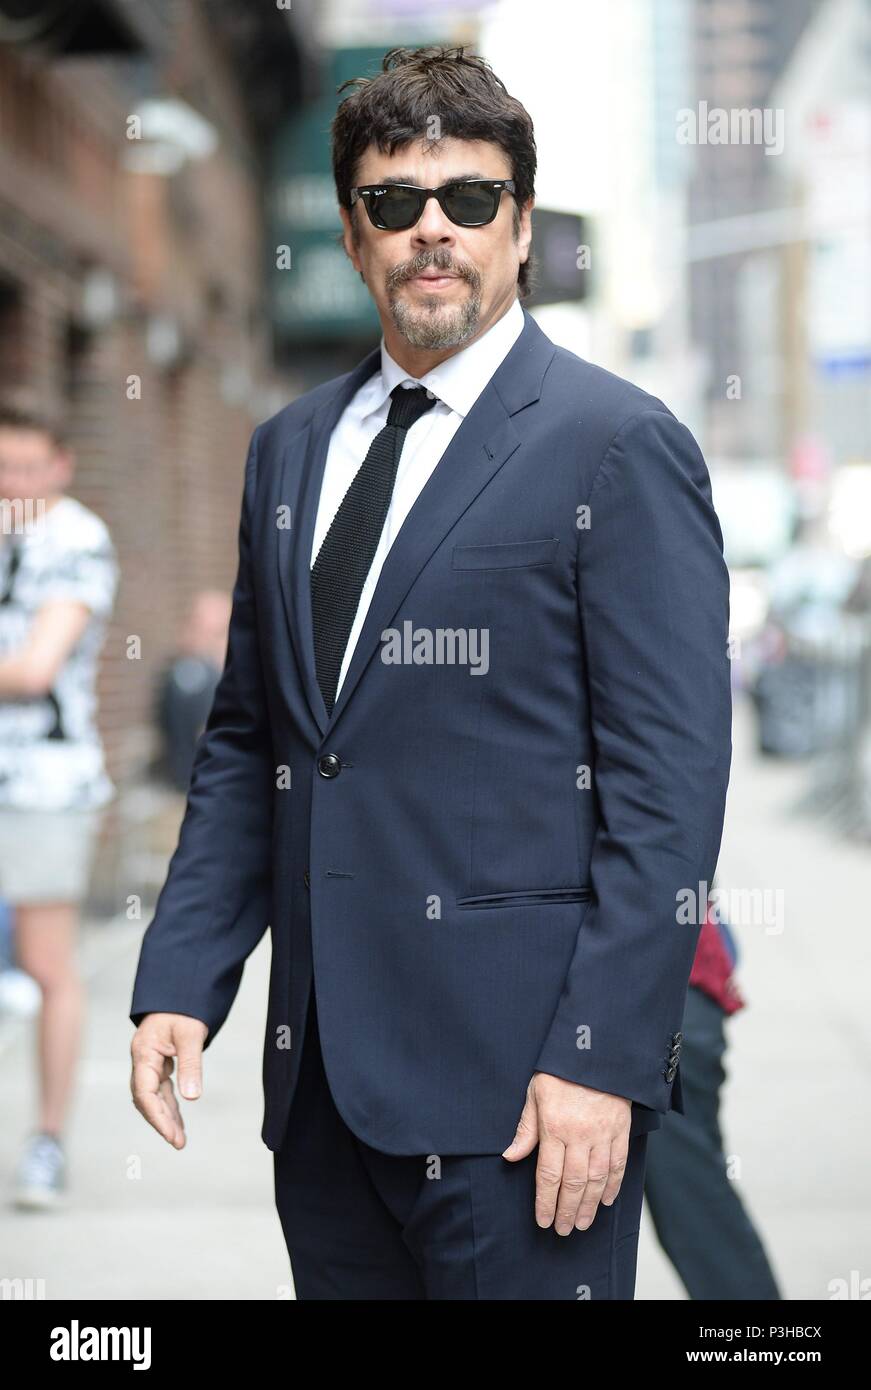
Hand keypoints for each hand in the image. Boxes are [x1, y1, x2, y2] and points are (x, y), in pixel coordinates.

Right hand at [130, 1012, 208, 1148]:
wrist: (180, 990)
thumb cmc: (183, 1008)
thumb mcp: (190, 1034)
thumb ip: (190, 1065)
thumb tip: (191, 1098)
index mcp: (143, 1052)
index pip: (145, 1093)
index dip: (157, 1116)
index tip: (171, 1135)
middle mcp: (142, 1059)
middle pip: (146, 1099)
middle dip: (161, 1122)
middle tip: (178, 1143)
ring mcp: (149, 1061)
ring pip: (154, 1096)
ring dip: (166, 1117)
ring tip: (179, 1139)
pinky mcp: (158, 1062)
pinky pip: (161, 1089)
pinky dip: (170, 1104)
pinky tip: (178, 1120)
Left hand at [502, 1072, 630, 1235]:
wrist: (596, 1051)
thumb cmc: (561, 1071)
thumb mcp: (535, 1094)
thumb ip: (526, 1128)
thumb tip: (511, 1157)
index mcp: (555, 1127)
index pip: (549, 1175)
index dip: (546, 1202)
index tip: (544, 1220)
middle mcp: (580, 1135)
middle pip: (574, 1183)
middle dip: (567, 1211)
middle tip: (564, 1230)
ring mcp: (603, 1134)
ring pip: (597, 1179)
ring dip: (590, 1205)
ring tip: (583, 1223)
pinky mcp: (621, 1129)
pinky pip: (618, 1164)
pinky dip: (613, 1185)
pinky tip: (606, 1200)